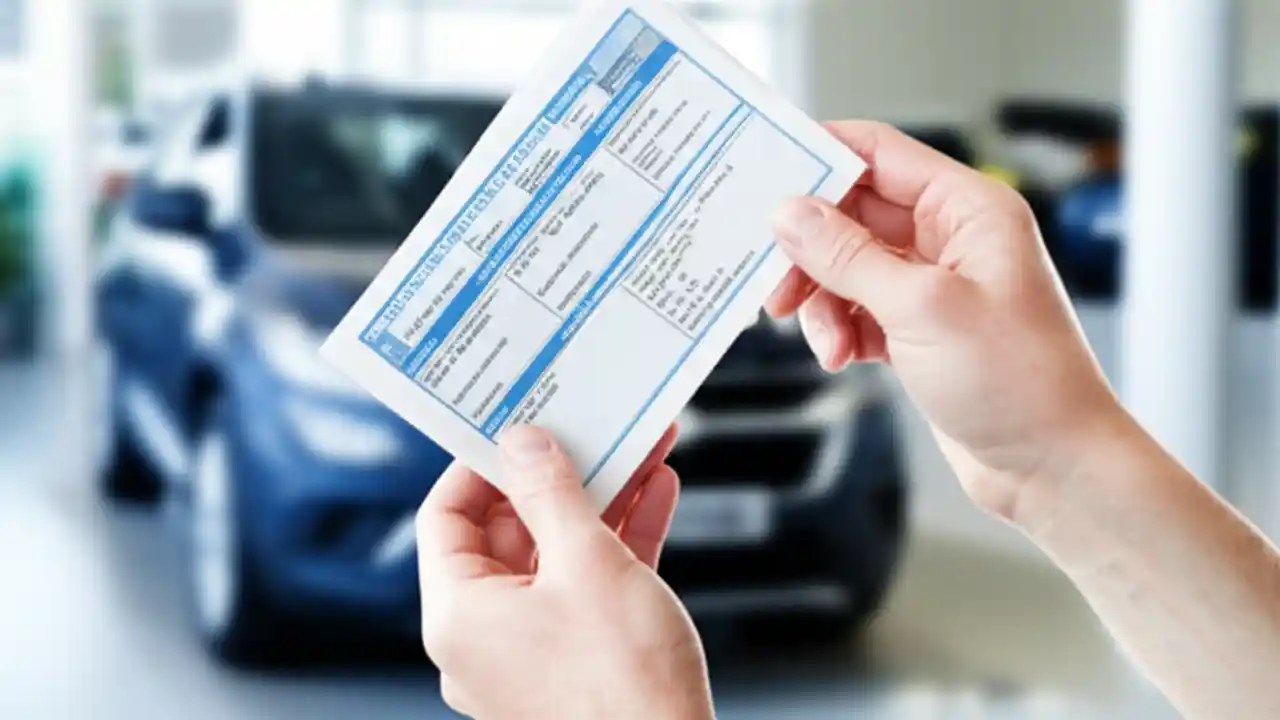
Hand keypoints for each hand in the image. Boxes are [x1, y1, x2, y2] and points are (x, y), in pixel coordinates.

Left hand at [415, 424, 712, 719]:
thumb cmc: (625, 685)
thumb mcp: (588, 563)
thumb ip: (552, 494)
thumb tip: (524, 445)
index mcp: (458, 616)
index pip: (446, 517)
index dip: (481, 465)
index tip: (519, 428)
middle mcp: (482, 640)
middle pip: (508, 533)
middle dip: (558, 479)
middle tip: (589, 431)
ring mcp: (528, 655)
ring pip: (555, 558)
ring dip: (599, 504)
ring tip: (637, 453)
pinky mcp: (573, 665)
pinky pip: (585, 590)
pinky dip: (616, 544)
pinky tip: (654, 498)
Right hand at [767, 121, 1120, 522]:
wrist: (1052, 466)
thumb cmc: (1019, 383)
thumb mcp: (921, 309)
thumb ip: (848, 256)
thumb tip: (790, 213)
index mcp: (969, 209)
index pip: (879, 153)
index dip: (820, 156)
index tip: (763, 172)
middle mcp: (952, 237)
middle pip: (853, 212)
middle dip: (810, 248)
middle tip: (775, 282)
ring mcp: (934, 284)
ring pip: (847, 266)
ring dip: (823, 300)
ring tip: (824, 341)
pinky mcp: (919, 328)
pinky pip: (857, 308)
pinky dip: (840, 329)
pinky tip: (843, 358)